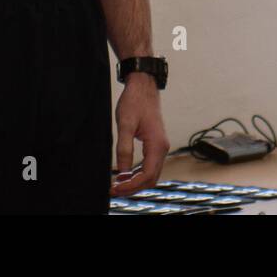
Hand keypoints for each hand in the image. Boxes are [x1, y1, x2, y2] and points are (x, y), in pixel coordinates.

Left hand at [110, 74, 168, 195]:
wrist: (143, 85)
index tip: (115, 188)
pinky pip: (149, 165)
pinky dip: (138, 173)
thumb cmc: (135, 101)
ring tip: (117, 184)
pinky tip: (125, 174)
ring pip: (151, 173)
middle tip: (113, 190)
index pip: (147, 175)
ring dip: (135, 182)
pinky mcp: (155, 144)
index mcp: (157, 145)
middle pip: (151, 179)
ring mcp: (160, 146)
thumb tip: (121, 172)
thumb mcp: (125, 124)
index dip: (131, 185)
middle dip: (133, 187)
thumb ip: (124, 148)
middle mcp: (162, 148)